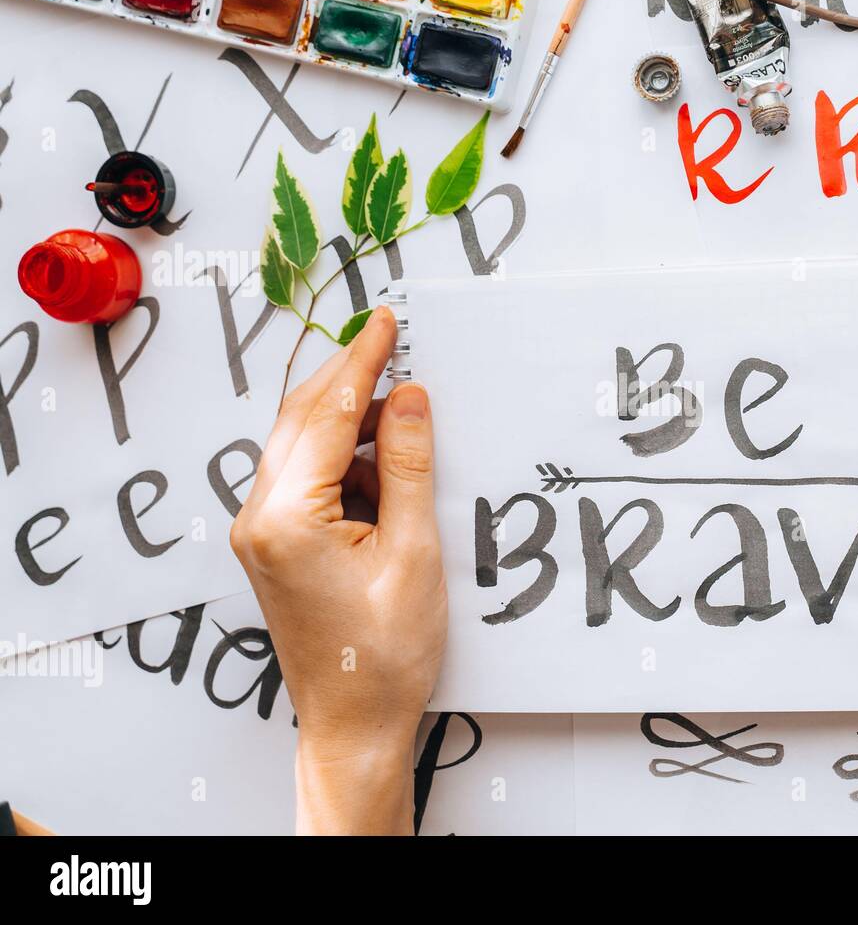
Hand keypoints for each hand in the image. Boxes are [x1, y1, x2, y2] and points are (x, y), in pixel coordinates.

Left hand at [230, 306, 446, 834]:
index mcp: (286, 518)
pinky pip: (308, 479)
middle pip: (301, 421)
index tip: (384, 320)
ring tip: (407, 424)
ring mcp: (261, 532)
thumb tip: (410, 397)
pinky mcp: (276, 545)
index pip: (324, 414)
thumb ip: (406, 466)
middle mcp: (259, 517)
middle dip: (349, 381)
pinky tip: (384, 469)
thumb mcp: (413, 551)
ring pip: (304, 447)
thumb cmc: (385, 654)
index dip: (360, 361)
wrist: (355, 723)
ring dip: (351, 425)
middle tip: (392, 343)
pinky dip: (346, 462)